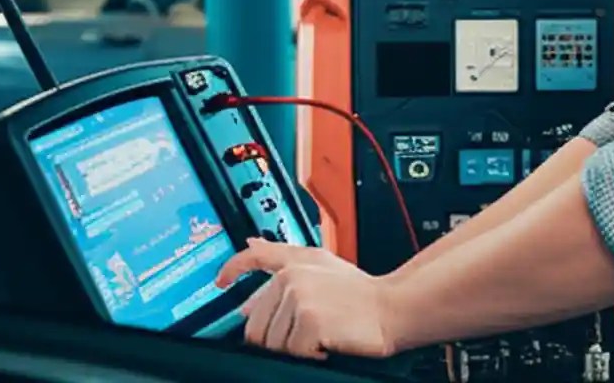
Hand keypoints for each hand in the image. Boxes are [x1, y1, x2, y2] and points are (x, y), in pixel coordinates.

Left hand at [214, 238, 399, 359]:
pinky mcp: (309, 321)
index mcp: (294, 264)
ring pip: (273, 342)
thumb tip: (250, 256)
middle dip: (275, 337)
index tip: (221, 280)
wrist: (392, 308)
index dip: (233, 268)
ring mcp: (300, 299)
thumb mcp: (323, 266)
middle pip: (256, 323)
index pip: (254, 258)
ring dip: (295, 348)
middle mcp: (292, 278)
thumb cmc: (362, 293)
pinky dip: (310, 355)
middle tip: (303, 336)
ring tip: (320, 336)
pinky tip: (326, 345)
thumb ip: (283, 261)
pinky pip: (293, 352)